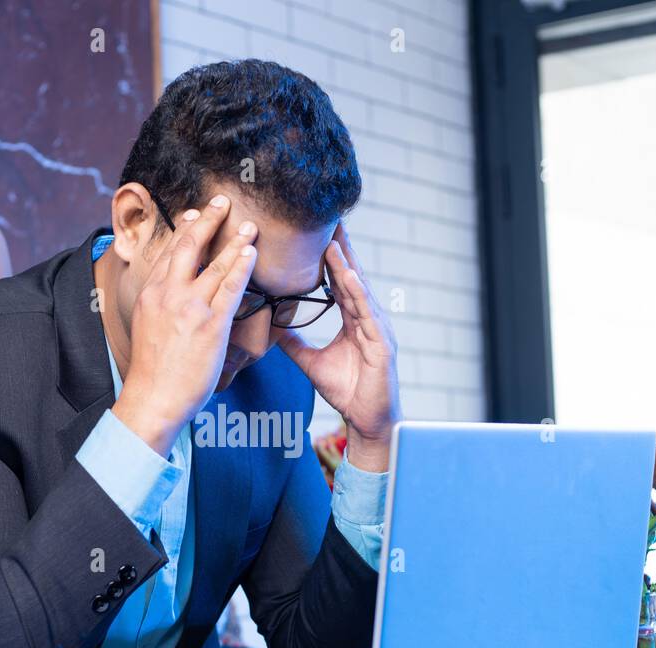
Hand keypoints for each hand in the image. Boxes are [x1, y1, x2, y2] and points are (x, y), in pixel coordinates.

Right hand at [113, 195, 257, 455]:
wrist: (152, 397)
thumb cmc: (152, 372)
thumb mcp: (145, 328)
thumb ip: (159, 308)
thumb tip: (170, 304)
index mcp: (151, 294)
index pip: (170, 252)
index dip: (185, 229)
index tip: (196, 213)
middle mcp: (168, 293)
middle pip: (190, 245)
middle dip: (208, 219)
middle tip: (223, 202)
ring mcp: (190, 307)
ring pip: (215, 263)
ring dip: (235, 240)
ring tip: (250, 226)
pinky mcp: (211, 324)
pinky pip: (230, 287)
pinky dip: (242, 266)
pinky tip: (252, 253)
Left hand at [279, 222, 400, 471]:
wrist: (368, 422)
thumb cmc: (349, 392)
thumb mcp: (312, 364)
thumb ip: (296, 345)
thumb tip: (274, 330)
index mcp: (354, 319)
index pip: (340, 281)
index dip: (329, 257)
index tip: (317, 232)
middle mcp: (368, 318)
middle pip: (351, 276)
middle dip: (340, 248)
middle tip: (328, 218)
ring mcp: (377, 329)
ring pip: (359, 290)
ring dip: (345, 264)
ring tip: (331, 239)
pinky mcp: (381, 344)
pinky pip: (367, 314)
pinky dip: (357, 293)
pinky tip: (347, 275)